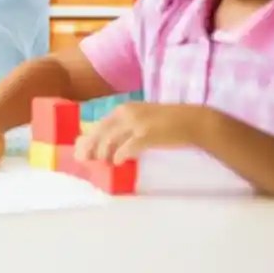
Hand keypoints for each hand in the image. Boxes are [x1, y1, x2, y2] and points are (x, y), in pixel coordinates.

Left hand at [75, 102, 211, 163]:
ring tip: (104, 163)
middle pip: (101, 131)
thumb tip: (107, 143)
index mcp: (124, 109)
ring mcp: (136, 124)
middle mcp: (127, 113)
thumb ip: (125, 126)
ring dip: (104, 154)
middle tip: (85, 160)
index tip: (81, 150)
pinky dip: (120, 156)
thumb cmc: (167, 121)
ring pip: (110, 140)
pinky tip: (119, 163)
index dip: (89, 138)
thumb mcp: (142, 117)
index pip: (100, 124)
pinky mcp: (147, 136)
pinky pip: (127, 148)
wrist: (192, 121)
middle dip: (90, 147)